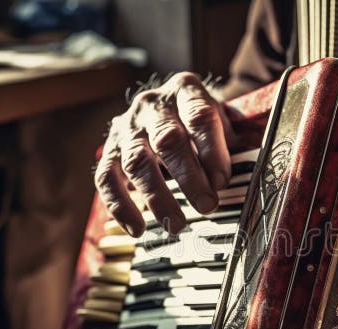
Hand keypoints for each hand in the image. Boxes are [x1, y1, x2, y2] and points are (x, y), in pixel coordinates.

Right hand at [94, 72, 231, 235]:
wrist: (163, 110)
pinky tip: (138, 229)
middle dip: (189, 177)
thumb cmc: (199, 122)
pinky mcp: (109, 151)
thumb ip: (228, 142)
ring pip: (137, 162)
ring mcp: (127, 127)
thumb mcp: (220, 120)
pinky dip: (121, 206)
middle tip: (207, 206)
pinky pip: (106, 179)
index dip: (212, 150)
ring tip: (176, 225)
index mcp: (184, 90)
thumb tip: (230, 174)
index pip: (199, 116)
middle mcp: (151, 105)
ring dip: (157, 196)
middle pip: (167, 140)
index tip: (222, 181)